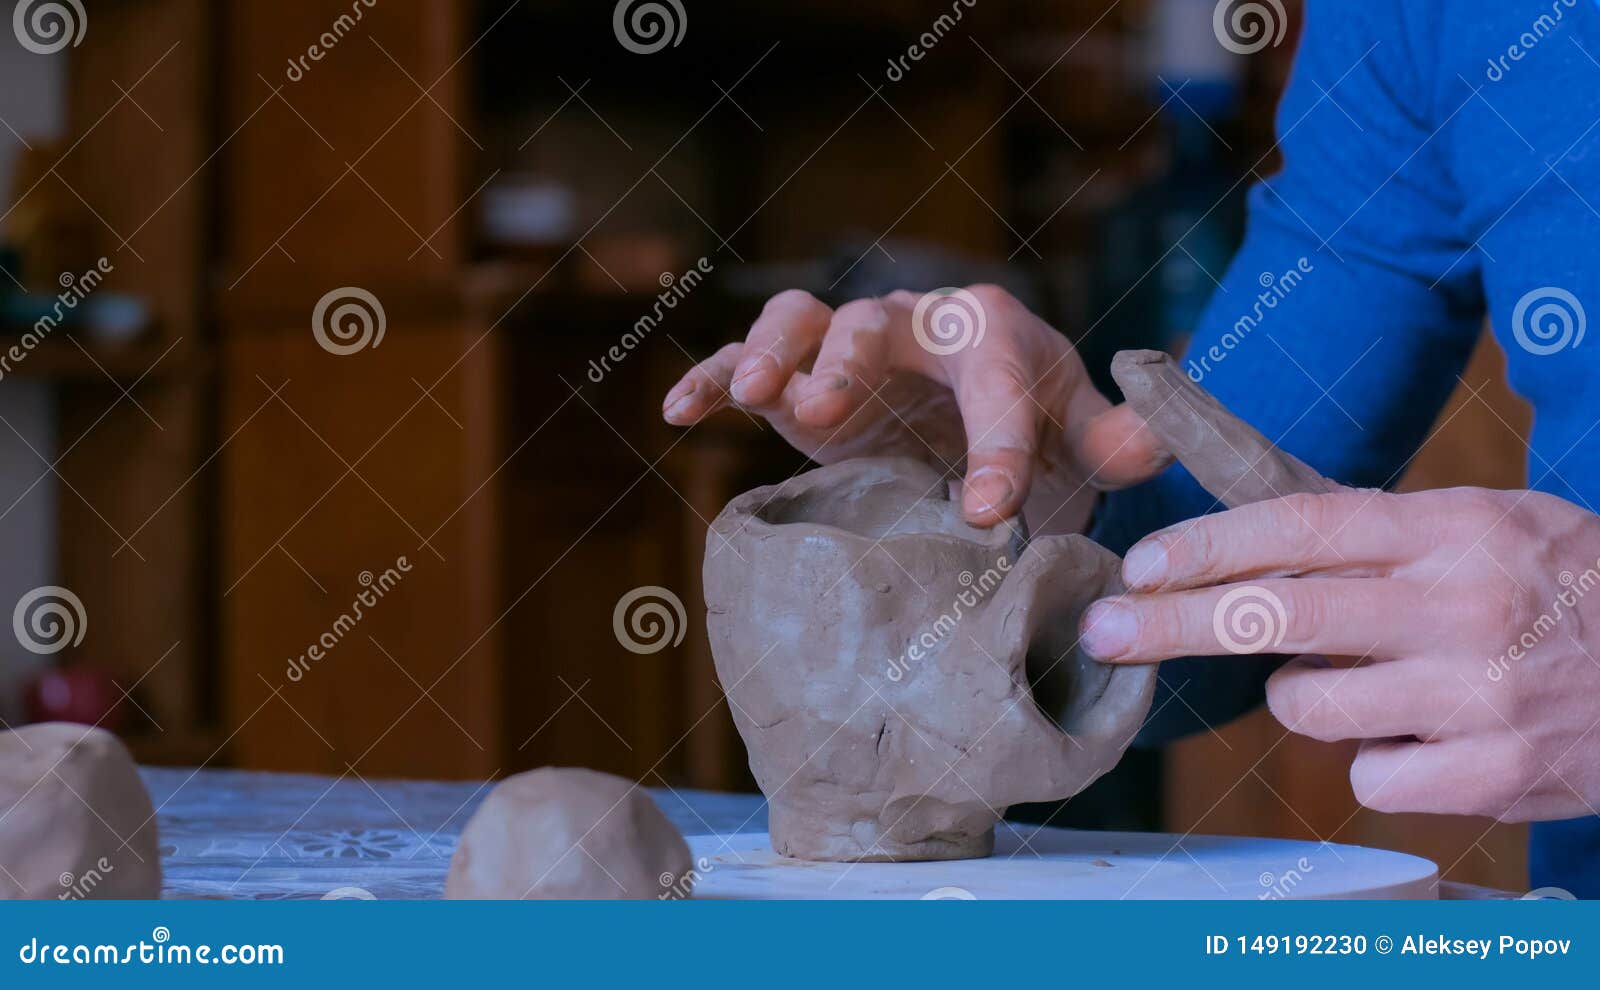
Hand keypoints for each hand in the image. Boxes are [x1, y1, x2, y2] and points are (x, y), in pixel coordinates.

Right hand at [662, 286, 1166, 528]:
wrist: (975, 412)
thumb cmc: (1037, 418)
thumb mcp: (1086, 434)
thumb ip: (1122, 440)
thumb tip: (1155, 445)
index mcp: (990, 335)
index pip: (993, 391)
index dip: (994, 450)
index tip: (987, 512)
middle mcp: (909, 326)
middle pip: (870, 324)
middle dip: (848, 361)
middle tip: (827, 409)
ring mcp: (845, 349)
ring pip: (800, 320)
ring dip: (774, 352)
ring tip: (756, 395)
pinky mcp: (796, 380)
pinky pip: (745, 360)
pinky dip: (712, 376)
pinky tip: (679, 410)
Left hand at [1080, 487, 1599, 822]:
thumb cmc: (1558, 586)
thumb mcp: (1479, 524)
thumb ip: (1369, 535)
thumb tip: (1237, 548)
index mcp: (1453, 529)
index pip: (1300, 527)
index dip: (1207, 547)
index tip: (1139, 566)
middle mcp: (1461, 606)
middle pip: (1278, 616)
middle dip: (1170, 624)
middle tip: (1103, 632)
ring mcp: (1477, 697)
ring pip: (1309, 706)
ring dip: (1306, 697)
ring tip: (1371, 679)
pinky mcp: (1492, 776)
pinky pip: (1367, 776)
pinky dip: (1376, 759)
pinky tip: (1429, 734)